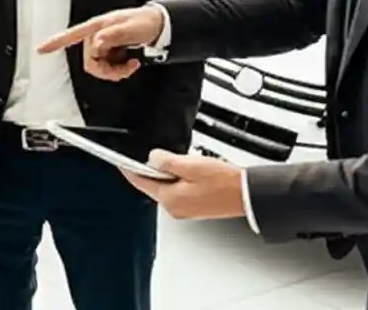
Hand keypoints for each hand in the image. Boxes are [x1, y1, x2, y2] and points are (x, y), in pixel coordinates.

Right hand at [35, 6, 165, 80]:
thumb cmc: (146, 22)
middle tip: (127, 67)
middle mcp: (98, 36)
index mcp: (99, 27)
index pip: (73, 34)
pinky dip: (118, 69)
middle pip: (90, 60)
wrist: (159, 26)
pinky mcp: (111, 52)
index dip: (55, 42)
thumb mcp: (132, 28)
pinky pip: (107, 66)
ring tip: (130, 64)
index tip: (41, 49)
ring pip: (98, 66)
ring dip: (114, 71)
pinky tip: (129, 62)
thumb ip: (113, 35)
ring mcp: (105, 44)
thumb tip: (96, 44)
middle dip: (108, 70)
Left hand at [123, 150, 244, 220]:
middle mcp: (174, 208)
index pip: (141, 182)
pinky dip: (180, 181)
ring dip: (170, 174)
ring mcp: (184, 210)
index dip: (129, 169)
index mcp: (169, 199)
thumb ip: (166, 161)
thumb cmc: (223, 182)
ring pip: (167, 187)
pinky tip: (192, 173)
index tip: (121, 162)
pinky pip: (178, 191)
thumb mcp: (189, 165)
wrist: (246, 194)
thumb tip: (151, 158)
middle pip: (154, 184)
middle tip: (164, 156)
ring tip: (186, 163)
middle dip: (155, 169)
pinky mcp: (194, 208)